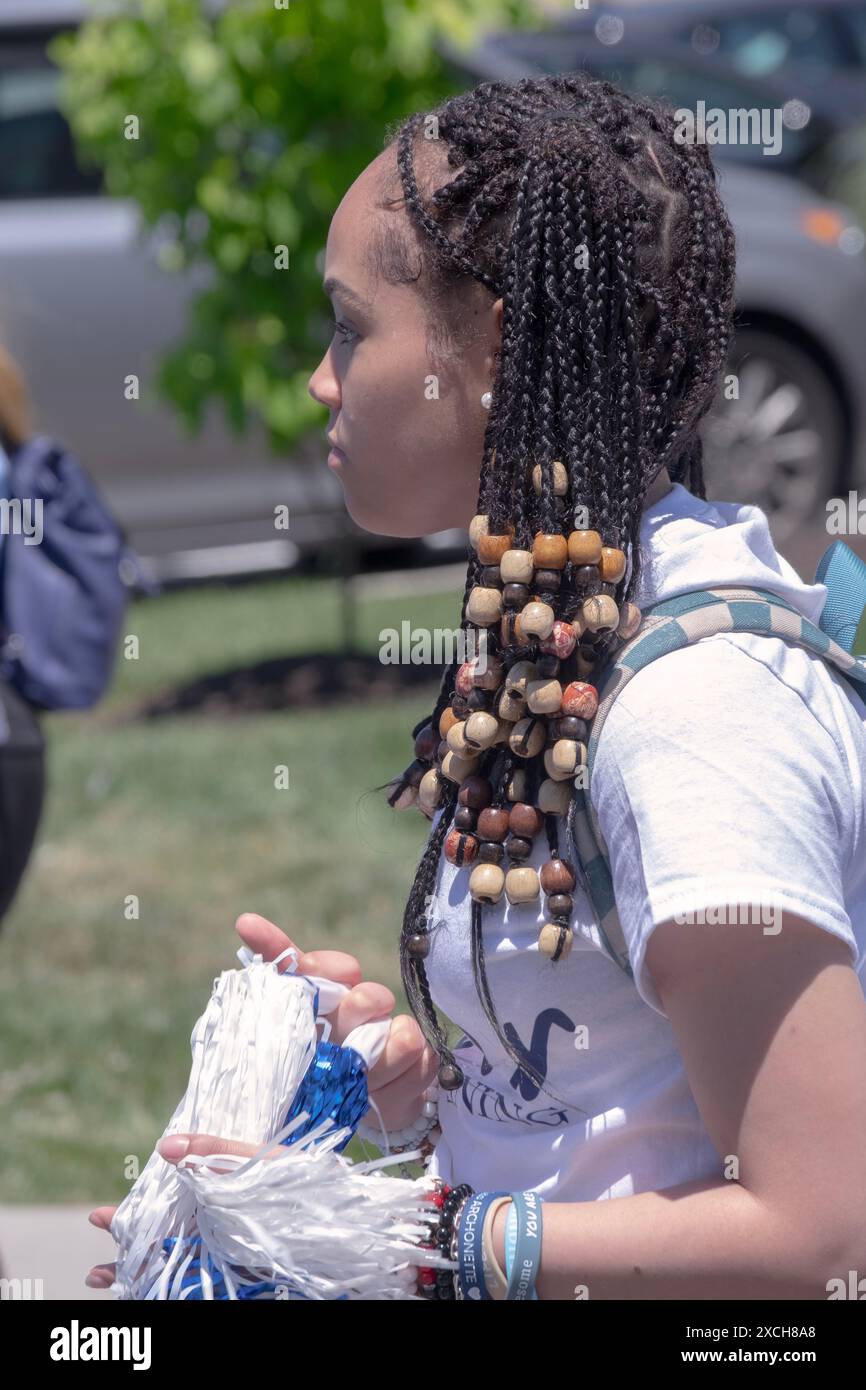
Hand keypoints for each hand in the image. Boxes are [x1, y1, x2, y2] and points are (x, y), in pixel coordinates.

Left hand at [85, 911, 436, 1289]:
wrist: (379, 1135)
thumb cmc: (317, 1115)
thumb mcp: (272, 1119)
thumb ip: (232, 1128)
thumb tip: (171, 1149)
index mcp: (303, 1012)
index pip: (287, 966)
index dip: (269, 945)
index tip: (247, 927)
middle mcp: (339, 1005)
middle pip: (338, 969)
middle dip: (330, 982)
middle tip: (327, 1012)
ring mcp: (377, 1020)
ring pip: (374, 998)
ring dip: (363, 1027)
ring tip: (356, 1061)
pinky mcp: (411, 1045)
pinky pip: (405, 1038)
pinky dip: (393, 1063)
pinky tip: (382, 1083)